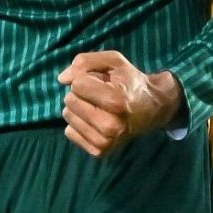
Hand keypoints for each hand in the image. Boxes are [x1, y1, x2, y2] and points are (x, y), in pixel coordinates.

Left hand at [58, 52, 183, 157]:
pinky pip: (69, 132)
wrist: (150, 110)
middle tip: (101, 96)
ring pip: (68, 116)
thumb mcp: (114, 61)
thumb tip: (61, 79)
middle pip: (70, 101)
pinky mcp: (99, 151)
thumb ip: (85, 61)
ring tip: (99, 108)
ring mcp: (105, 141)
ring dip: (80, 108)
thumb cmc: (130, 82)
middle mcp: (110, 125)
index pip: (77, 84)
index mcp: (116, 101)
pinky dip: (78, 124)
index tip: (103, 83)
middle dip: (82, 94)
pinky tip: (95, 121)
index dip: (87, 79)